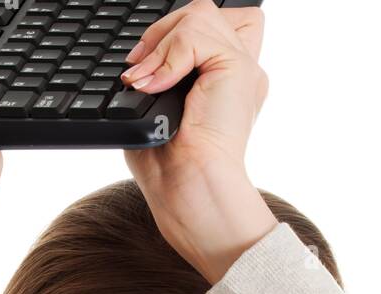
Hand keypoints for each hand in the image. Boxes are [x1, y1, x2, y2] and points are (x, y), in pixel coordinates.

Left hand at [121, 0, 277, 283]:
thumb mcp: (157, 108)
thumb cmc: (171, 165)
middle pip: (203, 12)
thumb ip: (161, 72)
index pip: (210, 25)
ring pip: (199, 15)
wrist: (190, 188)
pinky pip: (196, 34)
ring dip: (163, 45)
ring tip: (147, 83)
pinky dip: (169, 57)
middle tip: (138, 68)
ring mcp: (243, 66)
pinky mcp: (238, 67)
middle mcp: (240, 69)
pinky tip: (158, 87)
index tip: (146, 64)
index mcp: (226, 79)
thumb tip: (142, 55)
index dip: (177, 32)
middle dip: (162, 33)